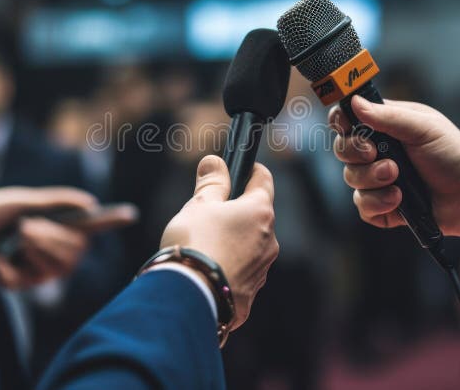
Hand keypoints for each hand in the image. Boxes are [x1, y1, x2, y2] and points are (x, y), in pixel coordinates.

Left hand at [0, 186, 133, 288]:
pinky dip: (11, 265)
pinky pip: (31, 278)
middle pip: (77, 251)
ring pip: (61, 265)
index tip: (130, 213)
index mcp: (55, 225)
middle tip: (28, 227)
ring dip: (38, 247)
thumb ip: (57, 201)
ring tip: (16, 236)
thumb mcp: (22, 200)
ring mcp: (38, 268)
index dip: (110, 221)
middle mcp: (51, 249)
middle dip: (55, 238)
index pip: (89, 227)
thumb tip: (91, 202)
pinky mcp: (20, 284)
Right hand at [159, 155, 277, 329]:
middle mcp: (269, 240)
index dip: (251, 170)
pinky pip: (242, 272)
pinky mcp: (251, 294)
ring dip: (234, 239)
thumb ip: (211, 182)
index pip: (263, 179)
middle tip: (209, 211)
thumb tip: (215, 162)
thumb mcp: (199, 205)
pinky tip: (207, 268)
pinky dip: (229, 266)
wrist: (190, 297)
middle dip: (237, 209)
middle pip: (256, 215)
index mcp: (260, 211)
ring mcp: (262, 269)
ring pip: (250, 244)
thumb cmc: (195, 243)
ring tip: (204, 245)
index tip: (240, 168)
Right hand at [331, 96, 459, 244]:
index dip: (340, 121)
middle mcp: (376, 151)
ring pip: (351, 178)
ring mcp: (377, 179)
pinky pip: (363, 206)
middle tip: (377, 154)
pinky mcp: (382, 205)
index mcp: (383, 126)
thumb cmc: (453, 155)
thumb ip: (388, 116)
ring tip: (399, 180)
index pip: (347, 118)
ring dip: (373, 180)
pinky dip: (379, 203)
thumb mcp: (424, 127)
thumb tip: (355, 102)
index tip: (347, 126)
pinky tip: (399, 200)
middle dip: (356, 153)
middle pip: (342, 149)